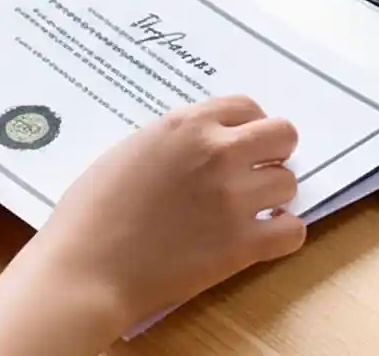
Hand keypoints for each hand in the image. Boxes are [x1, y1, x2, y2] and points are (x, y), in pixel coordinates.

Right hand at [0, 95, 305, 355]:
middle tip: (254, 172)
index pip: (248, 106)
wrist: (85, 271)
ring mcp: (235, 198)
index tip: (240, 144)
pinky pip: (293, 230)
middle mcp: (219, 152)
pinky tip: (260, 239)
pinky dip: (282, 234)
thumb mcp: (129, 151)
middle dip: (273, 152)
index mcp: (188, 125)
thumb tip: (200, 146)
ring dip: (273, 196)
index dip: (247, 126)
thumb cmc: (90, 213)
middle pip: (283, 135)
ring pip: (289, 183)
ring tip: (249, 211)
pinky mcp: (243, 244)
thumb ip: (173, 141)